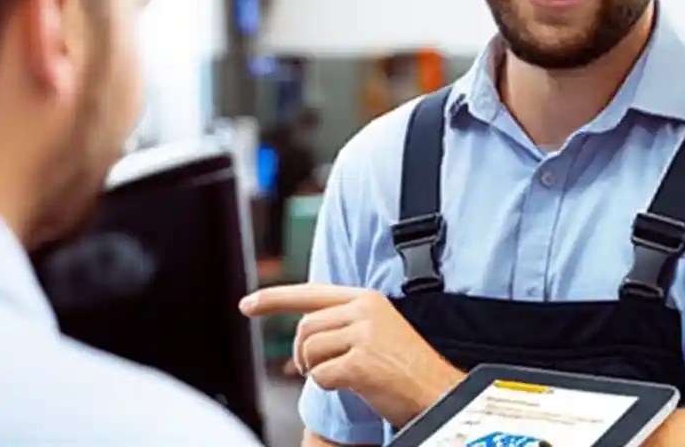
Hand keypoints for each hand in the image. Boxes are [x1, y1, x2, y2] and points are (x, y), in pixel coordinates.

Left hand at [239, 284, 463, 427]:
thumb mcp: (377, 331)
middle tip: (320, 369)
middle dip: (304, 353)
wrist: (437, 391)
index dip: (274, 299)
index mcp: (367, 299)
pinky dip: (329, 386)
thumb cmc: (406, 368)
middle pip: (305, 327)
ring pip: (309, 351)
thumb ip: (343, 324)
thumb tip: (302, 340)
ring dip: (316, 371)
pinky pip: (320, 376)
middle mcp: (365, 310)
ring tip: (344, 376)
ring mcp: (364, 335)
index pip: (311, 293)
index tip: (247, 305)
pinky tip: (354, 386)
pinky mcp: (361, 363)